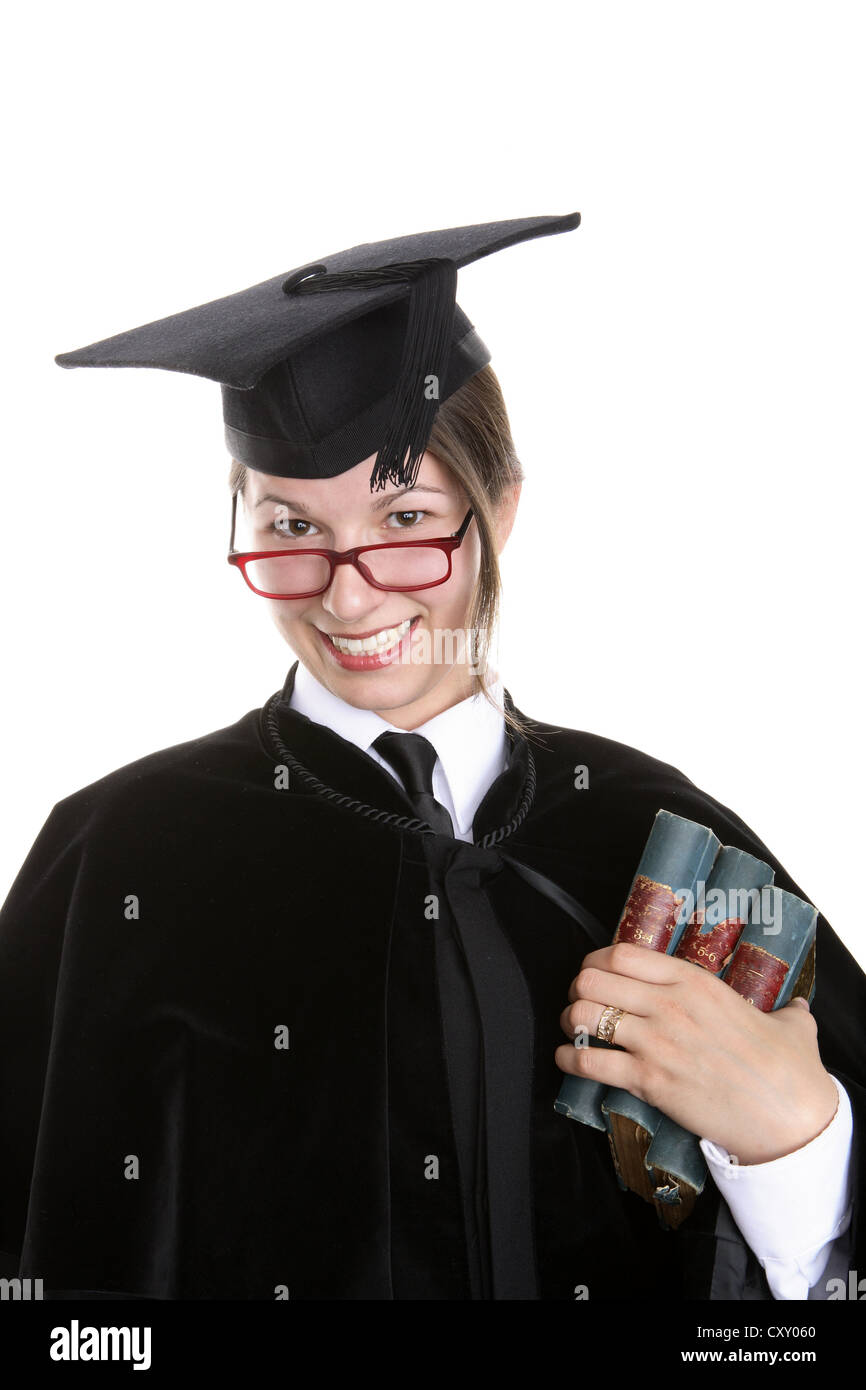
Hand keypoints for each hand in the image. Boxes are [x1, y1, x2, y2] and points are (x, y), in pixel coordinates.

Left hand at [555, 942, 838, 1163]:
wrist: (788, 1118)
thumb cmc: (789, 1070)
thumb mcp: (790, 1023)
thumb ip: (786, 1009)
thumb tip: (796, 1007)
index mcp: (694, 981)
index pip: (623, 953)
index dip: (598, 960)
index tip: (595, 971)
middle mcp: (668, 1005)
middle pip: (592, 979)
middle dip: (579, 990)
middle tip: (582, 1001)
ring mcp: (655, 1043)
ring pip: (583, 1015)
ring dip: (572, 1021)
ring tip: (575, 1029)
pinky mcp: (648, 1081)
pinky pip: (589, 1062)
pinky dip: (570, 1059)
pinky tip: (567, 1058)